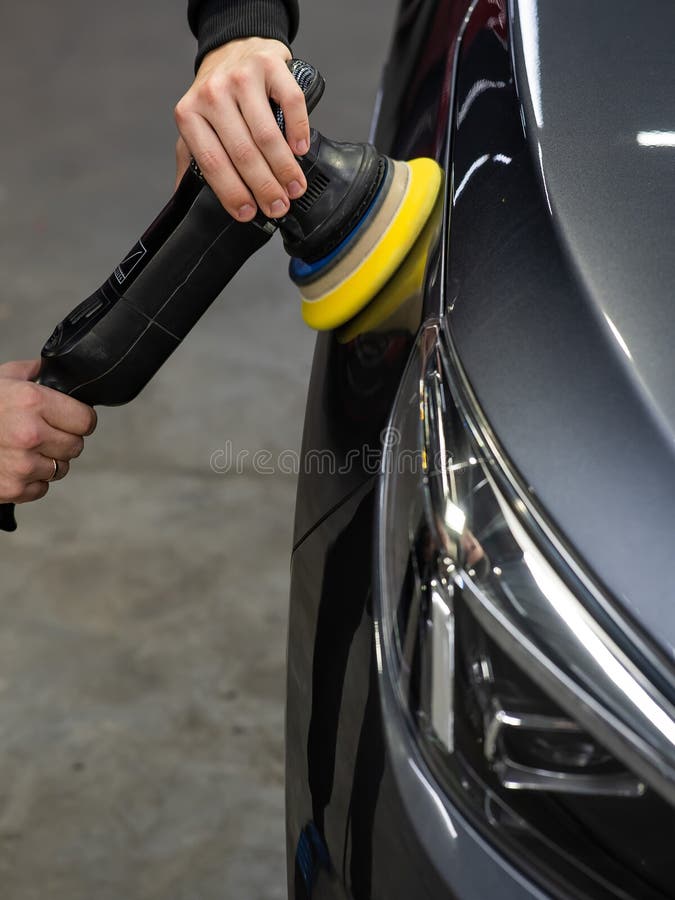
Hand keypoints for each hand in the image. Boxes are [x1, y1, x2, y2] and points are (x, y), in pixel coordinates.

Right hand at [0, 360, 96, 503]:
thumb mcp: (3, 378)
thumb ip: (35, 373)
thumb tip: (59, 371)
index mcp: (32, 402)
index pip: (86, 420)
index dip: (79, 418)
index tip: (70, 418)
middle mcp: (30, 434)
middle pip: (76, 446)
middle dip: (63, 439)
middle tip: (42, 433)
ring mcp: (22, 465)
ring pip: (61, 469)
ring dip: (48, 460)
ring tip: (23, 448)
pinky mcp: (13, 489)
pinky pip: (41, 488)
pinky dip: (32, 480)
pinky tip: (13, 464)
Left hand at [174, 37, 309, 221]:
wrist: (234, 49)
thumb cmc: (218, 98)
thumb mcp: (197, 128)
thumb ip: (192, 163)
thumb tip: (189, 205)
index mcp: (189, 114)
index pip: (212, 162)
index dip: (232, 192)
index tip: (249, 213)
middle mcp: (212, 94)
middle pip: (242, 152)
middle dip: (264, 187)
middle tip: (279, 206)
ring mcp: (241, 77)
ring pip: (266, 134)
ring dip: (284, 168)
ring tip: (294, 188)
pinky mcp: (269, 65)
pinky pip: (290, 103)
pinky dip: (298, 131)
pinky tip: (300, 149)